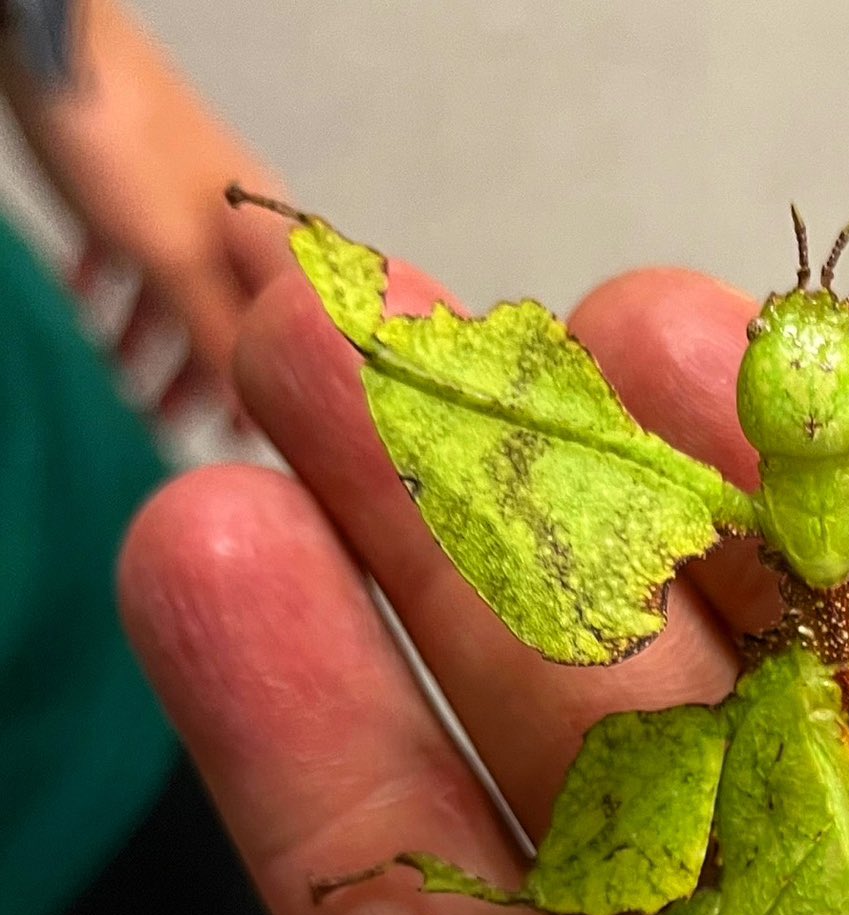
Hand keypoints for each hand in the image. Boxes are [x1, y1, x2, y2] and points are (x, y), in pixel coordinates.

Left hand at [1, 0, 286, 414]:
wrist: (52, 39)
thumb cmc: (126, 151)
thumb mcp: (174, 262)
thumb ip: (220, 341)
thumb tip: (265, 421)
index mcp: (271, 242)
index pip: (300, 338)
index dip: (286, 393)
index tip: (260, 446)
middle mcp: (242, 227)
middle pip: (237, 322)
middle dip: (207, 380)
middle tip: (178, 429)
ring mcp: (188, 207)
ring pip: (183, 295)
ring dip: (154, 345)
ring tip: (126, 388)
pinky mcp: (136, 189)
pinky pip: (136, 258)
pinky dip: (117, 292)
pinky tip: (89, 311)